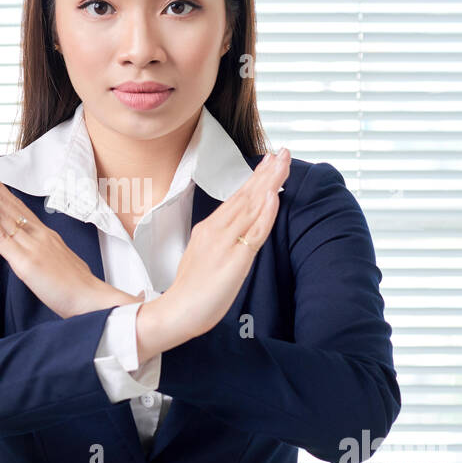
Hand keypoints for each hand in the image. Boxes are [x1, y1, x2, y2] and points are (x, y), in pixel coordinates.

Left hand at [0, 158, 134, 319]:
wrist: (94, 301)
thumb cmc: (81, 290)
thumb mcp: (63, 264)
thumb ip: (50, 256)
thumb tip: (41, 256)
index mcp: (45, 236)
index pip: (18, 208)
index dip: (0, 190)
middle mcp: (38, 235)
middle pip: (6, 204)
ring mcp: (32, 246)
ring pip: (1, 214)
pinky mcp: (26, 262)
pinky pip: (4, 238)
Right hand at [134, 148, 290, 362]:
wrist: (178, 310)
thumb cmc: (191, 290)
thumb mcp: (204, 256)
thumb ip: (220, 240)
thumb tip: (236, 231)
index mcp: (209, 228)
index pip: (237, 197)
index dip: (255, 178)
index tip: (269, 161)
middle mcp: (217, 229)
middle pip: (246, 195)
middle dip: (266, 172)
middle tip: (282, 152)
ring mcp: (225, 242)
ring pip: (251, 206)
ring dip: (269, 183)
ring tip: (283, 163)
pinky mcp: (235, 258)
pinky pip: (254, 231)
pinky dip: (265, 211)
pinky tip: (273, 196)